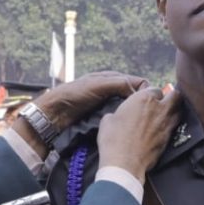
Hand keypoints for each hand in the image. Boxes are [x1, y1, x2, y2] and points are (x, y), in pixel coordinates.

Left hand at [34, 72, 150, 128]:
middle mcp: (112, 89)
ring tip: (134, 122)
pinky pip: (118, 116)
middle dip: (139, 104)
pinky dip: (122, 120)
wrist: (56, 112)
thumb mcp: (98, 85)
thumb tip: (138, 91)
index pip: (138, 82)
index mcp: (113, 78)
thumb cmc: (74, 94)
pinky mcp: (103, 115)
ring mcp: (108, 103)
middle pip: (134, 96)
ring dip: (131, 113)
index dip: (144, 91)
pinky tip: (124, 126)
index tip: (147, 103)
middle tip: (142, 115)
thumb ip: (119, 84)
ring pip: (127, 107)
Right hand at [96, 86, 182, 180]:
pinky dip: (171, 125)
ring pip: (179, 111)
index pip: (154, 89)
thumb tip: (121, 115)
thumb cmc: (113, 139)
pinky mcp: (169, 138)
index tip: (146, 99)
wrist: (124, 163)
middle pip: (175, 96)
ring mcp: (167, 124)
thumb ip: (120, 112)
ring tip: (166, 113)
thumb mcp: (108, 119)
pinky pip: (175, 126)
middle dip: (171, 96)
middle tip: (164, 101)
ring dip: (174, 110)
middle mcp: (159, 108)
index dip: (151, 93)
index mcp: (144, 98)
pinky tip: (163, 128)